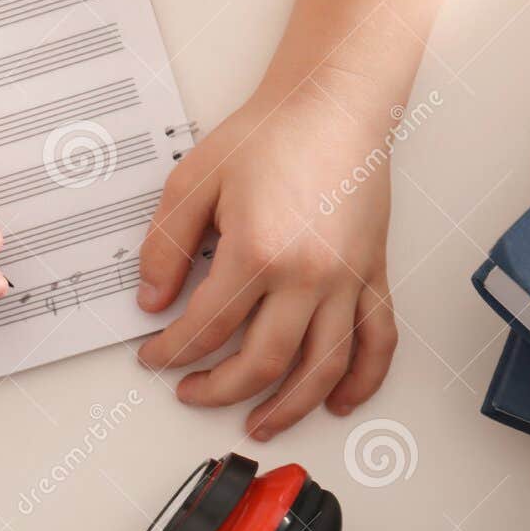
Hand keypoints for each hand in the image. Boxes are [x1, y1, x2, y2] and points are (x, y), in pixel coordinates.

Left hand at [134, 74, 398, 438]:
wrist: (333, 105)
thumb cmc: (268, 136)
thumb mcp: (193, 182)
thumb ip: (165, 245)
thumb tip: (151, 301)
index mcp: (258, 253)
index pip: (207, 329)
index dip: (172, 351)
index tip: (154, 355)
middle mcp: (309, 276)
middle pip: (263, 362)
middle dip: (220, 390)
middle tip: (191, 393)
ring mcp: (347, 279)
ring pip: (322, 367)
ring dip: (290, 407)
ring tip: (259, 425)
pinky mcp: (373, 274)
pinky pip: (377, 340)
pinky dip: (362, 380)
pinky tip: (337, 402)